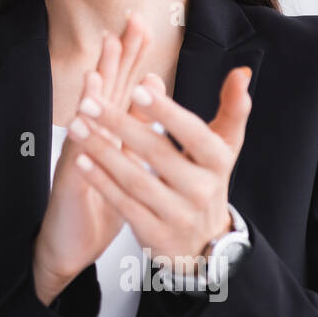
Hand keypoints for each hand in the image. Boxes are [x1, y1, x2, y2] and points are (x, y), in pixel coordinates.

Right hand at [32, 11, 156, 305]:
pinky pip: (79, 149)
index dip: (131, 57)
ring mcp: (78, 154)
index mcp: (107, 133)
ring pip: (90, 111)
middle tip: (129, 21)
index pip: (121, 87)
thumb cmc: (96, 204)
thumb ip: (136, 126)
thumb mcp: (125, 163)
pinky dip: (84, 126)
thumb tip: (152, 90)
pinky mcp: (71, 179)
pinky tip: (87, 107)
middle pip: (105, 88)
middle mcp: (90, 137)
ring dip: (98, 78)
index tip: (142, 24)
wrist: (68, 244)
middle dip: (118, 55)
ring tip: (107, 48)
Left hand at [66, 66, 253, 273]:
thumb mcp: (223, 148)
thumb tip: (240, 72)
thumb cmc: (206, 181)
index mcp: (218, 162)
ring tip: (76, 126)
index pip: (194, 133)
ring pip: (135, 179)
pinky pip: (123, 204)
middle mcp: (201, 190)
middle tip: (89, 103)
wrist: (204, 244)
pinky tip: (81, 159)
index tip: (138, 87)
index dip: (167, 112)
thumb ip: (231, 110)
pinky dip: (101, 181)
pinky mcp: (155, 233)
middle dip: (120, 125)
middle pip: (157, 153)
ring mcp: (178, 215)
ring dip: (102, 151)